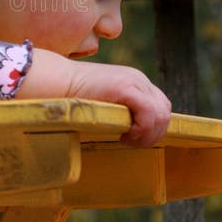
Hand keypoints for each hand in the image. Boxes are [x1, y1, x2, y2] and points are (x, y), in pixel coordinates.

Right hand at [16, 49, 171, 147]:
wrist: (57, 81)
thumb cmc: (72, 95)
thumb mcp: (103, 101)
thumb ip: (119, 109)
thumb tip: (128, 130)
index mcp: (135, 81)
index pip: (160, 106)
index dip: (152, 127)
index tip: (131, 137)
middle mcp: (139, 79)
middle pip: (165, 111)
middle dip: (152, 134)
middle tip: (130, 142)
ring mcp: (135, 81)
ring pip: (161, 115)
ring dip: (146, 135)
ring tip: (126, 140)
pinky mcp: (126, 87)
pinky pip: (149, 113)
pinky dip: (142, 130)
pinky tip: (124, 135)